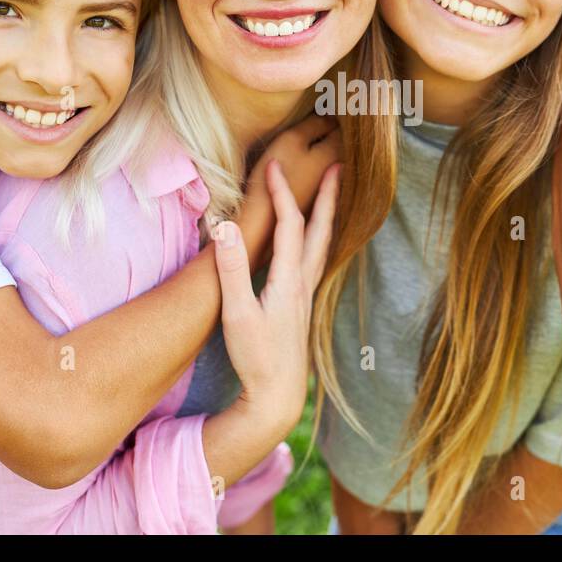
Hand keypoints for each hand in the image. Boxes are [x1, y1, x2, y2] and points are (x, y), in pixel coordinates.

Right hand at [213, 159, 340, 432]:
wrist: (277, 396)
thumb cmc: (257, 358)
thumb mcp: (236, 315)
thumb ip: (232, 270)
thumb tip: (224, 227)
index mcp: (289, 280)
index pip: (290, 225)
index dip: (282, 193)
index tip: (275, 165)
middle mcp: (303, 284)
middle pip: (321, 230)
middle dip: (328, 196)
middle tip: (338, 166)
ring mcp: (305, 296)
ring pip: (322, 245)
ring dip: (327, 216)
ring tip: (332, 194)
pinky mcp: (300, 307)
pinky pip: (314, 261)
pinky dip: (317, 239)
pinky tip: (312, 243)